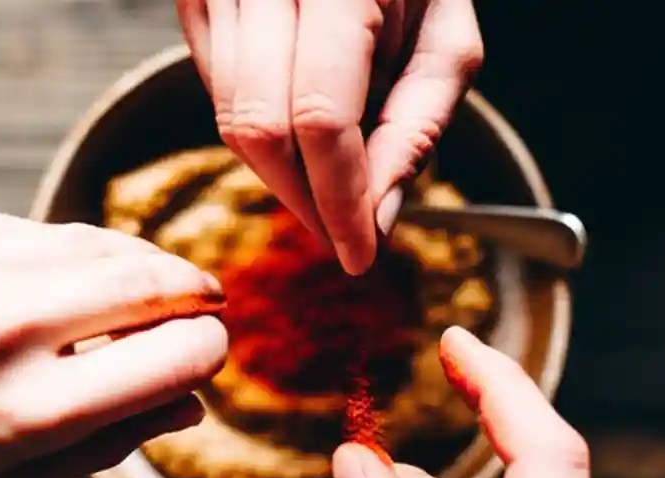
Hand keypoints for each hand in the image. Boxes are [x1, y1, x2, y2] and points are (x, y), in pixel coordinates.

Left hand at [0, 187, 227, 477]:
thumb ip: (114, 440)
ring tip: (132, 284)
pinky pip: (23, 227)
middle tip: (200, 300)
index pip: (180, 354)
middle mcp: (7, 328)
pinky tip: (17, 285)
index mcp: (36, 410)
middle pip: (149, 282)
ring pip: (93, 242)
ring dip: (127, 264)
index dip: (208, 347)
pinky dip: (41, 254)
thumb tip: (193, 399)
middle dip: (189, 292)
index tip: (207, 345)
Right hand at [176, 0, 482, 274]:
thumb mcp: (448, 35)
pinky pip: (216, 93)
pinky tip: (300, 127)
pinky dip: (261, 132)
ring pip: (230, 120)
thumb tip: (375, 218)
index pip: (319, 118)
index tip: (360, 255)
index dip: (337, 200)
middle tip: (344, 233)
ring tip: (331, 179)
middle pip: (260, 129)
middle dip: (305, 201)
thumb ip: (418, 125)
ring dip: (283, 175)